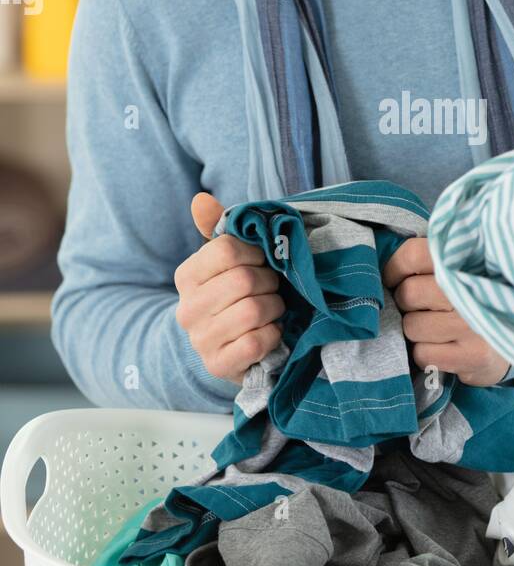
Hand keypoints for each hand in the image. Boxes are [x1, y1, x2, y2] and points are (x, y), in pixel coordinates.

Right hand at [174, 192, 284, 385]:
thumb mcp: (229, 261)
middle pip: (243, 280)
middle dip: (269, 282)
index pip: (226, 250)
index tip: (261, 260)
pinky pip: (258, 342)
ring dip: (274, 308)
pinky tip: (270, 333)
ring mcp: (200, 340)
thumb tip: (200, 199)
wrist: (229, 347)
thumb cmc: (235, 295)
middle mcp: (186, 309)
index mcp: (187, 276)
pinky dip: (273, 335)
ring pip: (253, 311)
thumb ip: (218, 229)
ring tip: (271, 310)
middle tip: (270, 287)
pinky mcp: (218, 366)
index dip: (255, 252)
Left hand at [382, 237, 509, 386]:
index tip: (394, 280)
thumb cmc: (471, 297)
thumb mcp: (457, 268)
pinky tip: (446, 347)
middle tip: (424, 307)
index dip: (394, 269)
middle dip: (407, 303)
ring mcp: (474, 323)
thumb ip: (427, 259)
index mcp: (466, 259)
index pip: (412, 254)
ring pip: (411, 326)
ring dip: (417, 331)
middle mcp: (472, 288)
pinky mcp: (475, 355)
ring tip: (438, 328)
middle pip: (408, 293)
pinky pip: (423, 353)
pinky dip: (427, 353)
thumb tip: (378, 265)